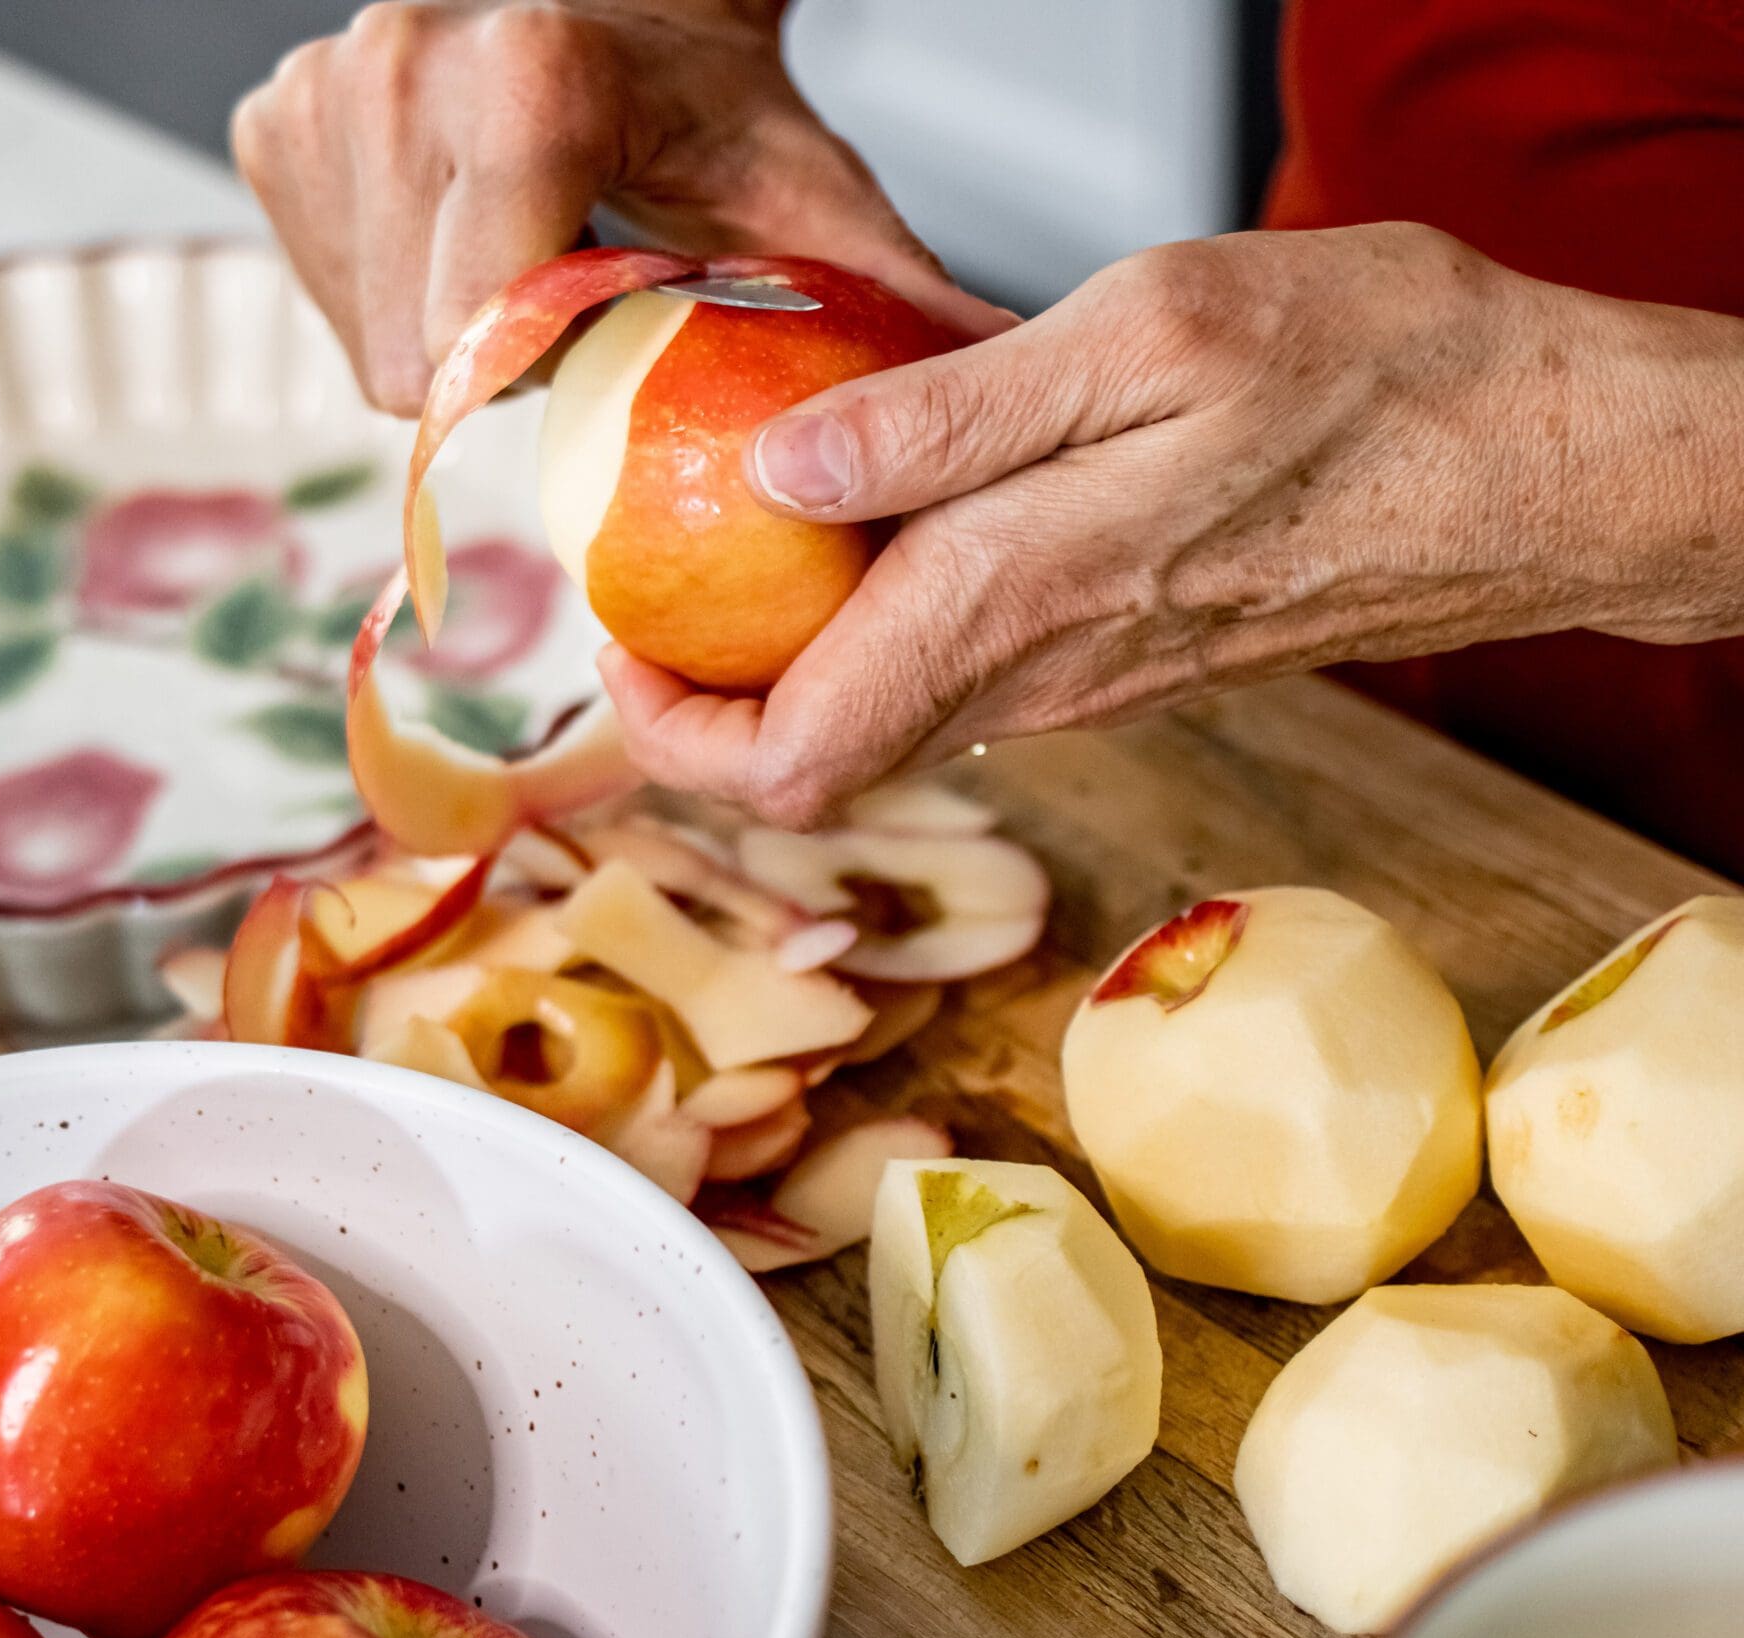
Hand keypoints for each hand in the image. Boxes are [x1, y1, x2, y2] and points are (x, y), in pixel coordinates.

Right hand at [231, 0, 1010, 413]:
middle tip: (575, 301)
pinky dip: (392, 296)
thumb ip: (878, 297)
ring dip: (446, 337)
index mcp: (521, 86)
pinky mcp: (270, 128)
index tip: (615, 331)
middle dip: (502, 368)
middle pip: (418, 359)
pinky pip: (323, 290)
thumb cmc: (701, 89)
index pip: (488, 336)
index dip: (555, 374)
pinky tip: (455, 237)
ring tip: (523, 257)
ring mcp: (318, 99)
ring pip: (362, 338)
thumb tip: (982, 402)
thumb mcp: (798, 182)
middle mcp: (394, 78)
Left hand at [602, 221, 1743, 826]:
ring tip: (747, 538)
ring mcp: (1087, 683)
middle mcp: (1040, 678)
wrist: (1556, 464)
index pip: (790, 761)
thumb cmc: (1391, 379)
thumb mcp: (1151, 334)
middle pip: (819, 764)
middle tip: (656, 587)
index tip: (620, 637)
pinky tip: (883, 521)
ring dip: (791, 659)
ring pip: (886, 724)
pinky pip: (963, 681)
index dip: (673, 729)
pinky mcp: (1128, 657)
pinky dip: (883, 627)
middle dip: (707, 702)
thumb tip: (780, 469)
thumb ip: (949, 418)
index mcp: (1017, 603)